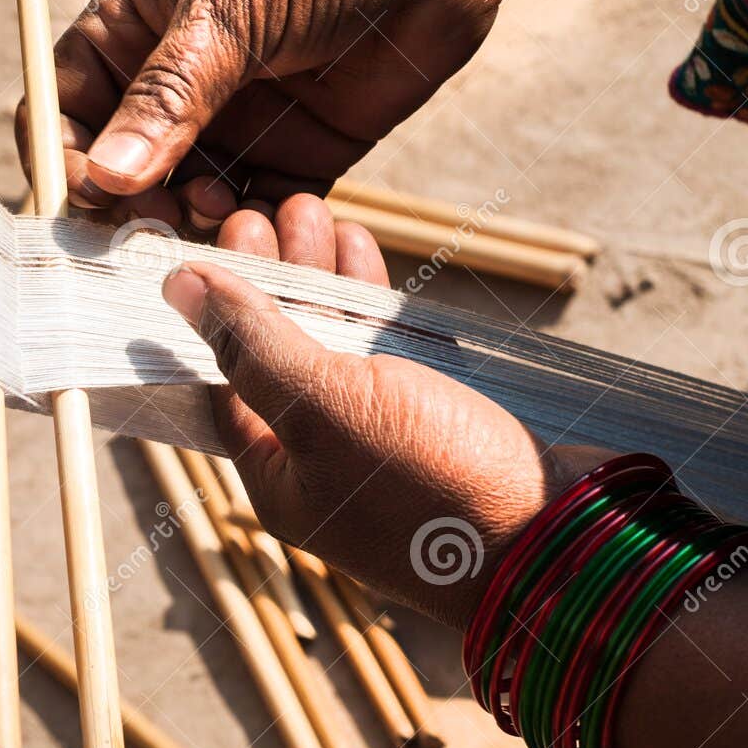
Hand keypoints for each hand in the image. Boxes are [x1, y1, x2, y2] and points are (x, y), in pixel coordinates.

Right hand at [29, 0, 509, 231]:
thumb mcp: (229, 4)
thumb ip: (168, 95)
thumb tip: (105, 175)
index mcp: (131, 28)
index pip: (63, 107)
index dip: (66, 157)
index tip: (90, 195)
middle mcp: (173, 85)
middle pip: (118, 170)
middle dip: (128, 204)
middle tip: (153, 222)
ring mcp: (231, 125)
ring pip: (181, 202)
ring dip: (188, 223)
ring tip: (215, 211)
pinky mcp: (294, 156)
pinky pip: (257, 215)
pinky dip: (254, 234)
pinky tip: (266, 226)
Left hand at [166, 195, 605, 627]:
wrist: (568, 541)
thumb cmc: (436, 487)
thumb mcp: (327, 409)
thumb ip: (252, 347)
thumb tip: (179, 289)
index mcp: (277, 479)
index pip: (221, 380)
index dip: (214, 309)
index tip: (212, 241)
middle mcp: (320, 462)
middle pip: (274, 354)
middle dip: (267, 280)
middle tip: (261, 210)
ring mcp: (379, 440)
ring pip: (330, 343)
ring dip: (316, 276)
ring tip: (309, 206)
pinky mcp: (433, 417)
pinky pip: (382, 348)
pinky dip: (367, 298)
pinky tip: (356, 244)